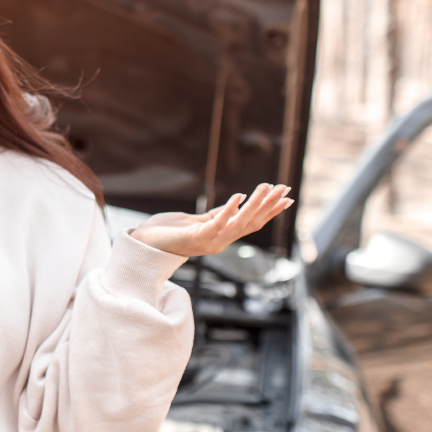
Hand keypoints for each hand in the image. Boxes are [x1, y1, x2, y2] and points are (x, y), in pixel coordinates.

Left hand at [129, 183, 293, 257]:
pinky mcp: (195, 237)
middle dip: (269, 206)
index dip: (270, 211)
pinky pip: (216, 223)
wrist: (143, 244)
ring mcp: (208, 242)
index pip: (252, 223)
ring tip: (266, 187)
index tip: (288, 198)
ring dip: (254, 205)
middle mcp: (219, 242)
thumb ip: (218, 215)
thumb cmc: (168, 232)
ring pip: (238, 224)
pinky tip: (239, 195)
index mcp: (221, 237)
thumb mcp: (197, 221)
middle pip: (251, 223)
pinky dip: (229, 210)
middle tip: (285, 189)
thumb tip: (240, 202)